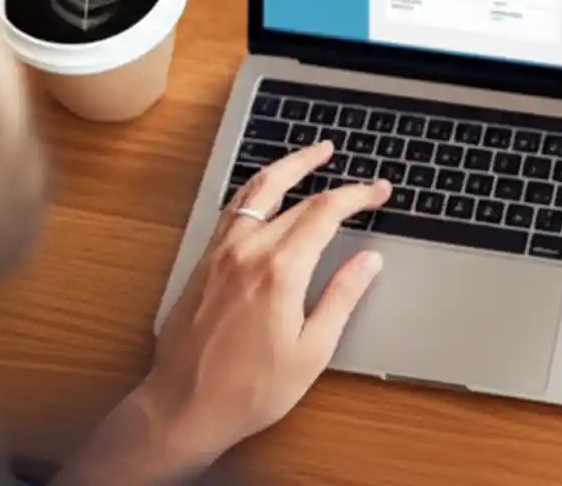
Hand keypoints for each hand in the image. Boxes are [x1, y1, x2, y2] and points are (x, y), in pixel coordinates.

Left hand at [51, 143, 391, 484]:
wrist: (182, 407)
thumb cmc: (249, 389)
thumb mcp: (312, 350)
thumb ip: (342, 297)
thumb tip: (368, 262)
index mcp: (279, 271)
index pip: (325, 212)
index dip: (357, 195)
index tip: (378, 191)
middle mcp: (246, 252)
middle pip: (294, 196)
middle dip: (330, 179)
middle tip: (356, 174)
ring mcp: (219, 253)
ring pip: (255, 191)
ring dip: (286, 167)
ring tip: (310, 155)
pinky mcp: (202, 262)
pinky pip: (232, 210)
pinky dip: (255, 190)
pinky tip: (266, 192)